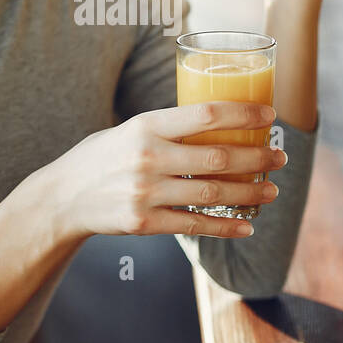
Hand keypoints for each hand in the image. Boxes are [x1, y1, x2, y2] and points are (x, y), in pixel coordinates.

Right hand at [37, 101, 288, 240]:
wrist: (62, 198)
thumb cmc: (102, 157)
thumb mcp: (128, 130)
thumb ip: (166, 129)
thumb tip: (218, 123)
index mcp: (145, 126)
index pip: (205, 114)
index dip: (243, 114)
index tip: (269, 115)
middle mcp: (148, 157)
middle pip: (218, 157)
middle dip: (257, 158)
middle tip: (279, 157)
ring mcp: (146, 192)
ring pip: (212, 194)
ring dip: (249, 193)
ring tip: (271, 191)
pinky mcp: (144, 223)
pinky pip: (194, 225)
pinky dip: (225, 227)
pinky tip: (246, 226)